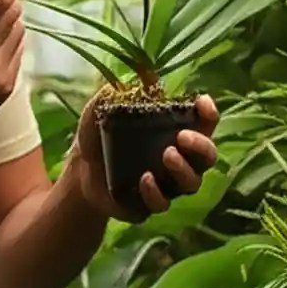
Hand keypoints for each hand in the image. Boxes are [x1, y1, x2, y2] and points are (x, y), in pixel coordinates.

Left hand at [69, 91, 219, 221]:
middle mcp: (179, 161)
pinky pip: (162, 204)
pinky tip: (144, 179)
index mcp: (174, 133)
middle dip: (201, 145)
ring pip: (191, 183)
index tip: (202, 102)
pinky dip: (156, 192)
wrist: (77, 169)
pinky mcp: (148, 205)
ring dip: (183, 169)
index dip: (208, 114)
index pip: (204, 124)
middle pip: (207, 157)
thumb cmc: (99, 134)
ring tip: (167, 154)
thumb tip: (129, 82)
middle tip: (182, 137)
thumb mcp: (101, 110)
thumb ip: (113, 94)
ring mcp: (167, 185)